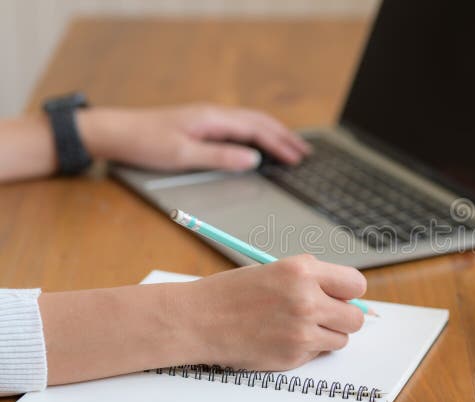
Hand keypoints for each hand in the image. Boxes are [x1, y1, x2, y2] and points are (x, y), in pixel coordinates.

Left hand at [76, 103, 310, 171]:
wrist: (115, 132)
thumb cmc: (145, 143)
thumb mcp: (183, 155)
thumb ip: (220, 157)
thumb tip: (252, 160)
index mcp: (212, 118)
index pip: (256, 129)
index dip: (280, 144)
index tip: (298, 158)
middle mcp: (214, 114)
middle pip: (259, 122)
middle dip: (285, 137)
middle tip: (305, 152)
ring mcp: (208, 117)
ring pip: (251, 122)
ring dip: (274, 134)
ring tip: (292, 146)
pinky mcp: (202, 124)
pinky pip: (239, 126)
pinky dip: (258, 133)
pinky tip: (262, 143)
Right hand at [176, 255, 366, 370]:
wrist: (198, 320)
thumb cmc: (233, 293)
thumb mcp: (277, 270)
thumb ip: (313, 280)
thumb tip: (348, 296)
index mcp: (303, 271)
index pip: (356, 284)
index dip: (349, 291)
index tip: (341, 295)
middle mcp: (307, 300)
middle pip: (355, 318)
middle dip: (343, 317)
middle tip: (324, 315)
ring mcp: (301, 331)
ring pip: (341, 339)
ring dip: (326, 334)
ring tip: (298, 326)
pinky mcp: (293, 355)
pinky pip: (317, 353)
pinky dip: (306, 348)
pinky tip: (281, 337)